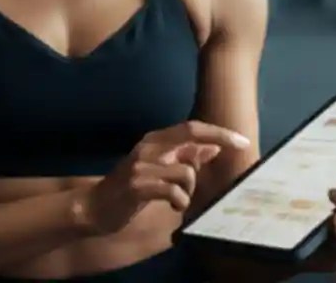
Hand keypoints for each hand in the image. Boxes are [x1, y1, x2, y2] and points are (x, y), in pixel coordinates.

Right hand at [79, 121, 250, 234]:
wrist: (93, 206)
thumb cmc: (129, 189)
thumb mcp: (158, 169)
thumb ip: (183, 157)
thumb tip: (212, 146)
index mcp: (155, 141)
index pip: (191, 128)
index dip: (218, 131)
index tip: (241, 140)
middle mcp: (149, 147)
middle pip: (191, 134)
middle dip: (220, 138)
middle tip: (239, 149)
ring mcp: (142, 165)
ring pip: (186, 170)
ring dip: (190, 189)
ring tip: (180, 199)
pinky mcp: (137, 186)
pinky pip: (173, 190)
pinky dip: (180, 200)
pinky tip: (174, 206)